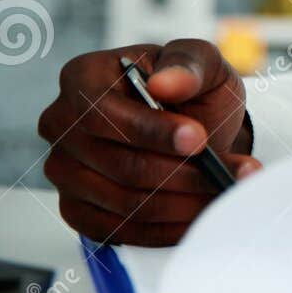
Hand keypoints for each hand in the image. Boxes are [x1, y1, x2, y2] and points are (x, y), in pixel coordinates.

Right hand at [38, 39, 257, 246]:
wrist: (193, 126)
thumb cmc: (192, 88)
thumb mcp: (202, 62)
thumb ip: (187, 65)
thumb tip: (164, 83)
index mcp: (82, 78)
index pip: (106, 114)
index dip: (154, 131)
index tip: (199, 140)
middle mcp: (61, 124)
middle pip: (120, 164)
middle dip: (183, 174)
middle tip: (230, 175)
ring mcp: (63, 170)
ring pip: (125, 202)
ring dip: (184, 204)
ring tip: (226, 192)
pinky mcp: (76, 208)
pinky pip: (120, 230)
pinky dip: (166, 228)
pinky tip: (200, 214)